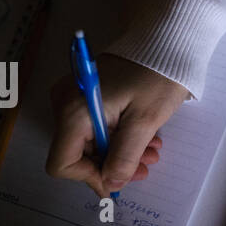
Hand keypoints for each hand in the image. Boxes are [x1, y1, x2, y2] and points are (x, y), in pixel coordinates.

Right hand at [45, 54, 188, 197]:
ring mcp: (73, 99)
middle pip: (77, 154)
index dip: (89, 177)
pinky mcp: (85, 95)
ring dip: (120, 153)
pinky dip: (118, 137)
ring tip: (152, 151)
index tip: (119, 180)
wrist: (162, 42)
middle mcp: (64, 104)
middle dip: (112, 166)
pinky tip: (144, 138)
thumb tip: (111, 183)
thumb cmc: (155, 77)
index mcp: (73, 112)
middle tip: (146, 168)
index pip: (62, 163)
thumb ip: (124, 158)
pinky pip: (95, 127)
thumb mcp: (144, 123)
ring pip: (89, 142)